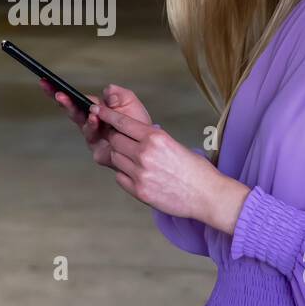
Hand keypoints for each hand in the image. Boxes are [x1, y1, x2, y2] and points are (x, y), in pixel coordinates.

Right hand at [42, 80, 150, 169]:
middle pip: (72, 111)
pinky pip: (92, 137)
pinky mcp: (97, 150)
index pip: (76, 100)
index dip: (62, 92)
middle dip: (64, 101)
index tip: (48, 83)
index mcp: (96, 110)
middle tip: (57, 93)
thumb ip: (118, 94)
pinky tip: (93, 117)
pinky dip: (92, 125)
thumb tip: (107, 89)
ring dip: (78, 112)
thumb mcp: (130, 102)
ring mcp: (93, 137)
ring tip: (79, 102)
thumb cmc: (137, 124)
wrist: (146, 147)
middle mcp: (91, 123)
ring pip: (81, 123)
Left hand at [92, 102, 247, 230]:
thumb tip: (131, 134)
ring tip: (136, 161)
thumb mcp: (173, 144)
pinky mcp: (139, 190)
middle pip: (114, 140)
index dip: (107, 115)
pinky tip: (139, 175)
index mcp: (155, 138)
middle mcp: (145, 153)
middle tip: (125, 143)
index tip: (97, 110)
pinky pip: (119, 177)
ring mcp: (140, 173)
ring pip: (115, 158)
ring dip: (121, 157)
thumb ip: (150, 139)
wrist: (207, 195)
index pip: (122, 123)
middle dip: (116, 139)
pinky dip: (125, 175)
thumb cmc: (194, 169)